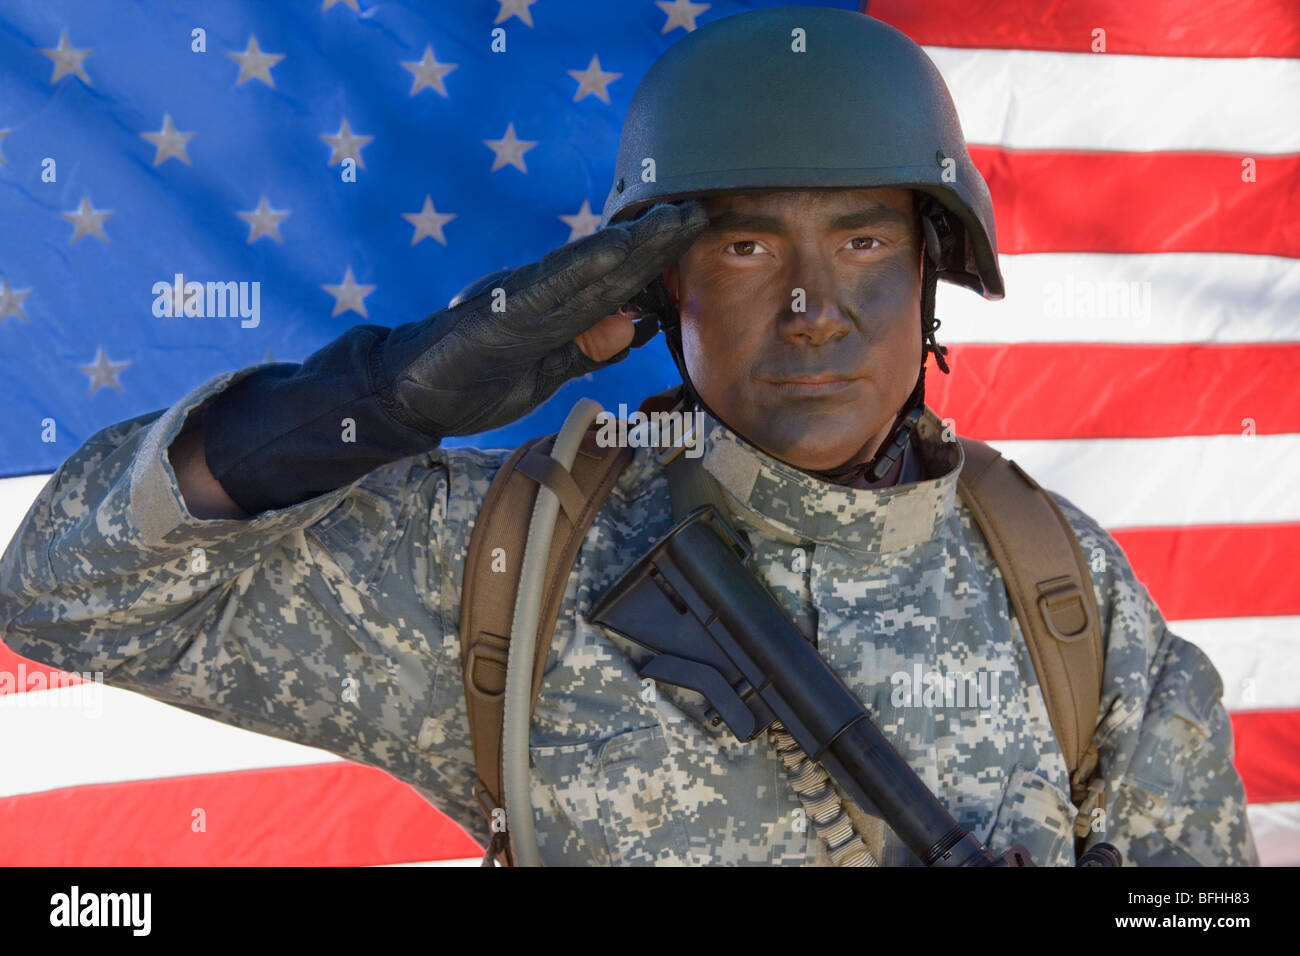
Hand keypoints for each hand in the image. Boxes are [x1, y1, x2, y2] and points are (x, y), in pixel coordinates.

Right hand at [377, 200, 707, 437]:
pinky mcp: (501, 313)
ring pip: (588, 269)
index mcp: (550, 307)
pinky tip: (619, 251)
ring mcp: (520, 299)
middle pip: (610, 266)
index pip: (613, 281)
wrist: (402, 392)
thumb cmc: (470, 382)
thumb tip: (632, 330)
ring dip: (635, 245)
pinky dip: (586, 267)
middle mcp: (538, 292)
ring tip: (674, 220)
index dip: (655, 258)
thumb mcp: (542, 374)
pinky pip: (551, 287)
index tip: (691, 234)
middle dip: (658, 241)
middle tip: (699, 211)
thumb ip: (584, 351)